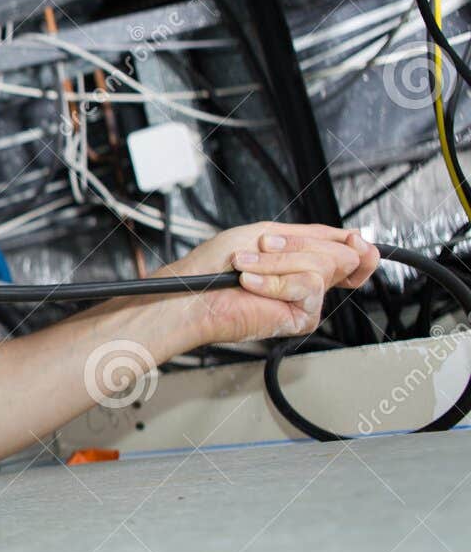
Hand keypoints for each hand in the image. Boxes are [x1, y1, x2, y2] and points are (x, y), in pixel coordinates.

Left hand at [157, 221, 380, 344]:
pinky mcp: (301, 318)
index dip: (357, 245)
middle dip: (297, 247)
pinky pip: (307, 286)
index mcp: (301, 259)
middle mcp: (306, 280)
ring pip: (322, 267)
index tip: (355, 239)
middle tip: (263, 250)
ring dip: (277, 262)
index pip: (349, 252)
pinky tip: (252, 284)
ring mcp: (305, 300)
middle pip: (340, 255)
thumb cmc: (215, 265)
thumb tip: (355, 238)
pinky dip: (274, 281)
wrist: (194, 292)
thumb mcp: (267, 234)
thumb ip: (313, 236)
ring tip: (248, 269)